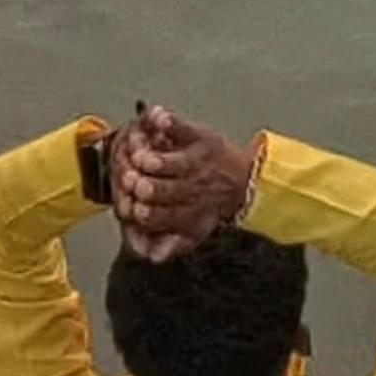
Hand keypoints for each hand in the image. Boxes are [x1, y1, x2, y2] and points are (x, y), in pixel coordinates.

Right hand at [105, 108, 257, 257]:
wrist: (245, 180)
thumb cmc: (212, 205)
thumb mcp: (196, 231)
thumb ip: (171, 244)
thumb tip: (151, 257)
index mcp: (188, 212)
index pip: (159, 216)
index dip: (142, 214)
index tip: (132, 209)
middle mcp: (193, 187)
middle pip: (160, 190)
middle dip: (142, 188)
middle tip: (130, 182)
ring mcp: (196, 160)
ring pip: (167, 162)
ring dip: (149, 160)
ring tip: (138, 157)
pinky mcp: (199, 137)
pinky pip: (180, 127)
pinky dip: (165, 121)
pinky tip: (155, 118)